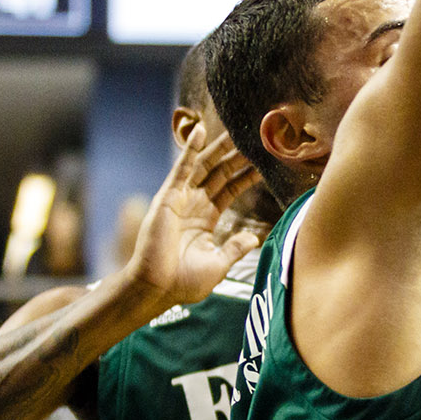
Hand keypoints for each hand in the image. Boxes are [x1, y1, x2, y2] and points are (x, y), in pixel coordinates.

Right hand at [126, 124, 263, 305]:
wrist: (158, 288)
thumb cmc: (184, 281)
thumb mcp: (219, 264)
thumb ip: (235, 248)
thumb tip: (254, 238)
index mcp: (206, 219)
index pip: (229, 190)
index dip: (245, 177)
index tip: (262, 164)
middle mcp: (194, 205)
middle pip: (218, 174)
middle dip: (235, 158)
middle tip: (254, 140)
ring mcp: (181, 199)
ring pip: (203, 167)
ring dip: (218, 149)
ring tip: (234, 132)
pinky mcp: (169, 197)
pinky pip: (181, 168)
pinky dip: (190, 149)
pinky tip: (200, 131)